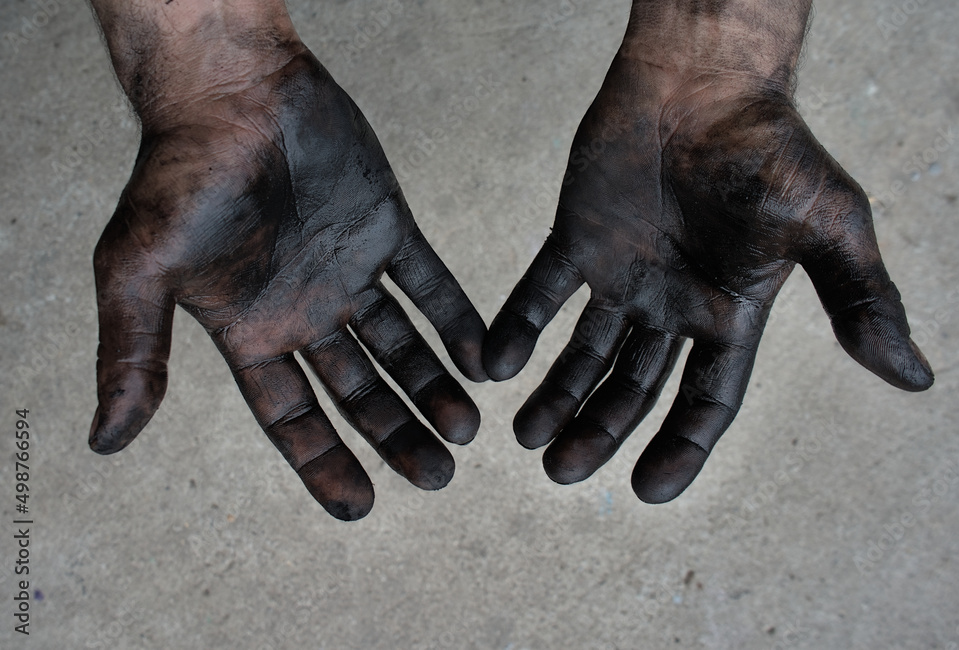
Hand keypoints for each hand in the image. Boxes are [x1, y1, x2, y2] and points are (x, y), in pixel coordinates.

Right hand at [88, 21, 485, 520]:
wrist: (230, 90)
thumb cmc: (178, 177)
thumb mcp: (140, 273)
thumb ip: (133, 354)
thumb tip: (104, 443)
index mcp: (250, 331)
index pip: (293, 417)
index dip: (325, 463)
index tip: (363, 508)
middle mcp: (305, 309)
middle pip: (359, 390)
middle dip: (397, 434)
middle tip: (439, 476)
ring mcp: (349, 269)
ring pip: (400, 344)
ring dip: (434, 386)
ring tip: (469, 429)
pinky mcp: (387, 226)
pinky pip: (430, 283)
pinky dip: (456, 320)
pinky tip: (483, 359)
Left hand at [483, 7, 932, 503]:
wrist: (705, 77)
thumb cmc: (772, 147)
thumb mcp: (829, 228)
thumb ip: (859, 300)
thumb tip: (916, 377)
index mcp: (728, 312)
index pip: (704, 399)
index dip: (679, 447)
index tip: (646, 491)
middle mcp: (670, 304)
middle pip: (630, 388)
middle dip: (597, 430)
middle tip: (558, 472)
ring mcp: (621, 273)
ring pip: (582, 352)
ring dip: (554, 395)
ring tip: (524, 437)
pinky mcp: (576, 239)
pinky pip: (540, 293)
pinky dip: (517, 327)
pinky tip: (495, 363)